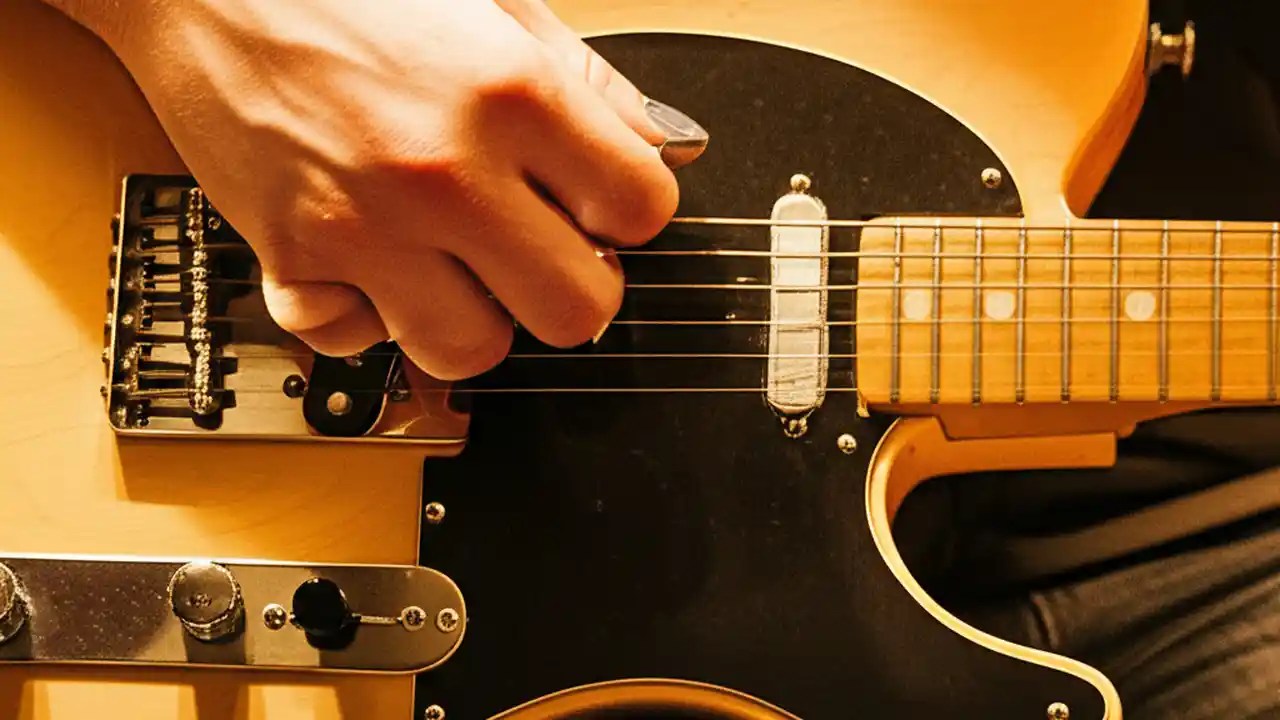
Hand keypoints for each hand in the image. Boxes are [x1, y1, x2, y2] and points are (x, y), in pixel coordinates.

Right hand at [53, 0, 706, 378]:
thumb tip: (661, 145)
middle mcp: (443, 171)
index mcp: (511, 93)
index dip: (629, 212)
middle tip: (546, 251)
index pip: (641, 211)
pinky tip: (372, 266)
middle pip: (578, 309)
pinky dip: (368, 319)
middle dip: (575, 285)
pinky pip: (357, 343)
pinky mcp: (293, 259)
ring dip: (477, 318)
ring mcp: (365, 225)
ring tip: (456, 264)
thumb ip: (587, 83)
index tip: (602, 203)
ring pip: (472, 351)